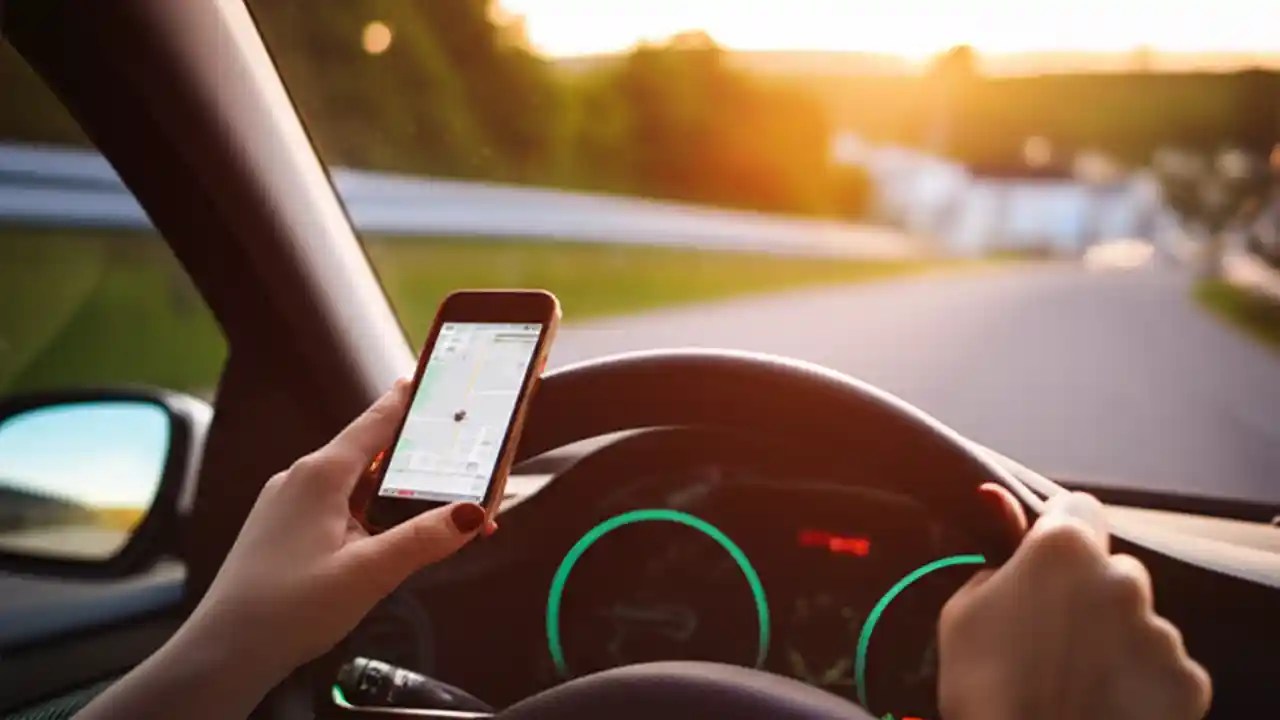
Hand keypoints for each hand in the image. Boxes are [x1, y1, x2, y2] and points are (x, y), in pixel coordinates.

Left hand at [77, 381, 493, 719]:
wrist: (224, 651)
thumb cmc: (287, 610)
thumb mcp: (368, 573)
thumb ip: (422, 539)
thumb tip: (470, 513)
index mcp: (320, 475)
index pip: (375, 423)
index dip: (407, 401)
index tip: (431, 379)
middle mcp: (300, 479)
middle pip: (369, 453)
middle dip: (413, 459)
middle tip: (453, 456)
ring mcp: (287, 503)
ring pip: (353, 484)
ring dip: (392, 494)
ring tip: (431, 506)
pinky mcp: (282, 528)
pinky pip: (335, 507)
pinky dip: (367, 513)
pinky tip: (383, 537)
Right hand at [938, 491, 1211, 719]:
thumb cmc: (983, 688)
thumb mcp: (962, 613)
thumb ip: (992, 559)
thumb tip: (999, 508)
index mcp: (1063, 550)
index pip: (1077, 506)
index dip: (1059, 530)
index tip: (1046, 558)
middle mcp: (1122, 579)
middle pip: (1112, 569)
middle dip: (1089, 593)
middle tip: (1056, 635)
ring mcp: (1160, 631)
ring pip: (1140, 620)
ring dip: (1117, 639)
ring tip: (1079, 678)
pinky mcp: (1187, 680)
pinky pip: (1166, 667)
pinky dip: (1143, 682)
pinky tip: (1106, 702)